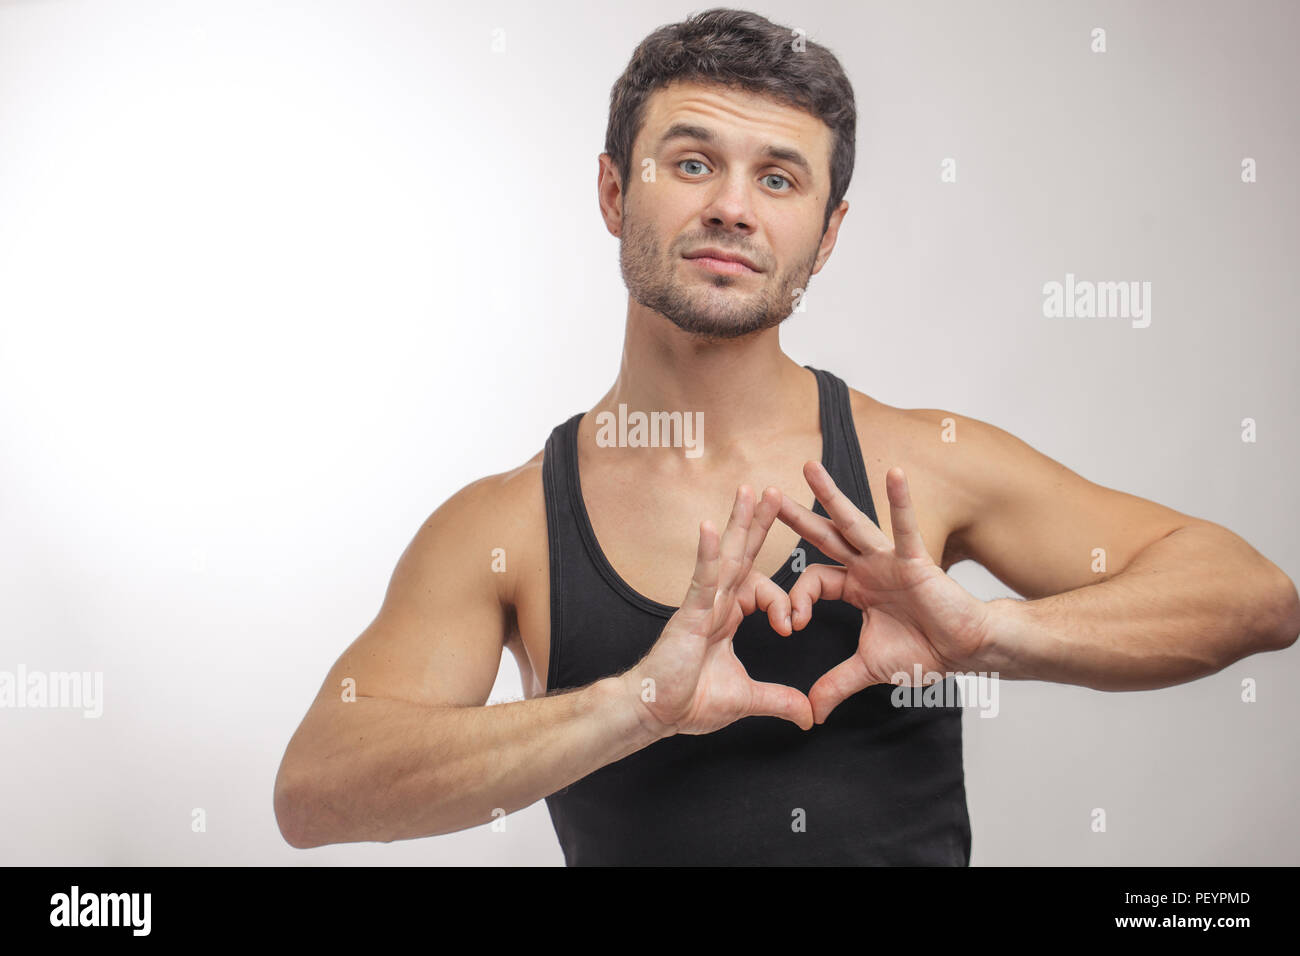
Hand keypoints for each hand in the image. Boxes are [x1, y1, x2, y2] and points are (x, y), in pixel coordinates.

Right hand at [619, 485, 814, 736]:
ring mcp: (702, 606)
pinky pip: (702, 579)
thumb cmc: (688, 702)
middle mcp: (716, 604)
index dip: (782, 601)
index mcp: (727, 617)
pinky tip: (711, 529)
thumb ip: (779, 700)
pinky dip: (707, 554)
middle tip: (775, 491)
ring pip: (725, 557)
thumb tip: (809, 716)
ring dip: (739, 523)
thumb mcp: (746, 699)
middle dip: (759, 524)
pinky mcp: (689, 614)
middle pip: (743, 555)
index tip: (790, 626)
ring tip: (750, 491)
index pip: (762, 589)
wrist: (655, 714)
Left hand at [778, 461, 993, 723]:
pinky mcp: (916, 560)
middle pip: (822, 537)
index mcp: (855, 588)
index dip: (797, 599)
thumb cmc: (925, 652)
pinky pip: (906, 527)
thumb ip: (837, 683)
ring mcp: (889, 560)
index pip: (812, 580)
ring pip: (853, 523)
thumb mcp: (870, 668)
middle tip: (765, 494)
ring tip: (808, 468)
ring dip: (829, 496)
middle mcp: (868, 567)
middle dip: (794, 517)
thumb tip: (812, 713)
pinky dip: (900, 502)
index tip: (791, 624)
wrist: (966, 651)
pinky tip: (894, 475)